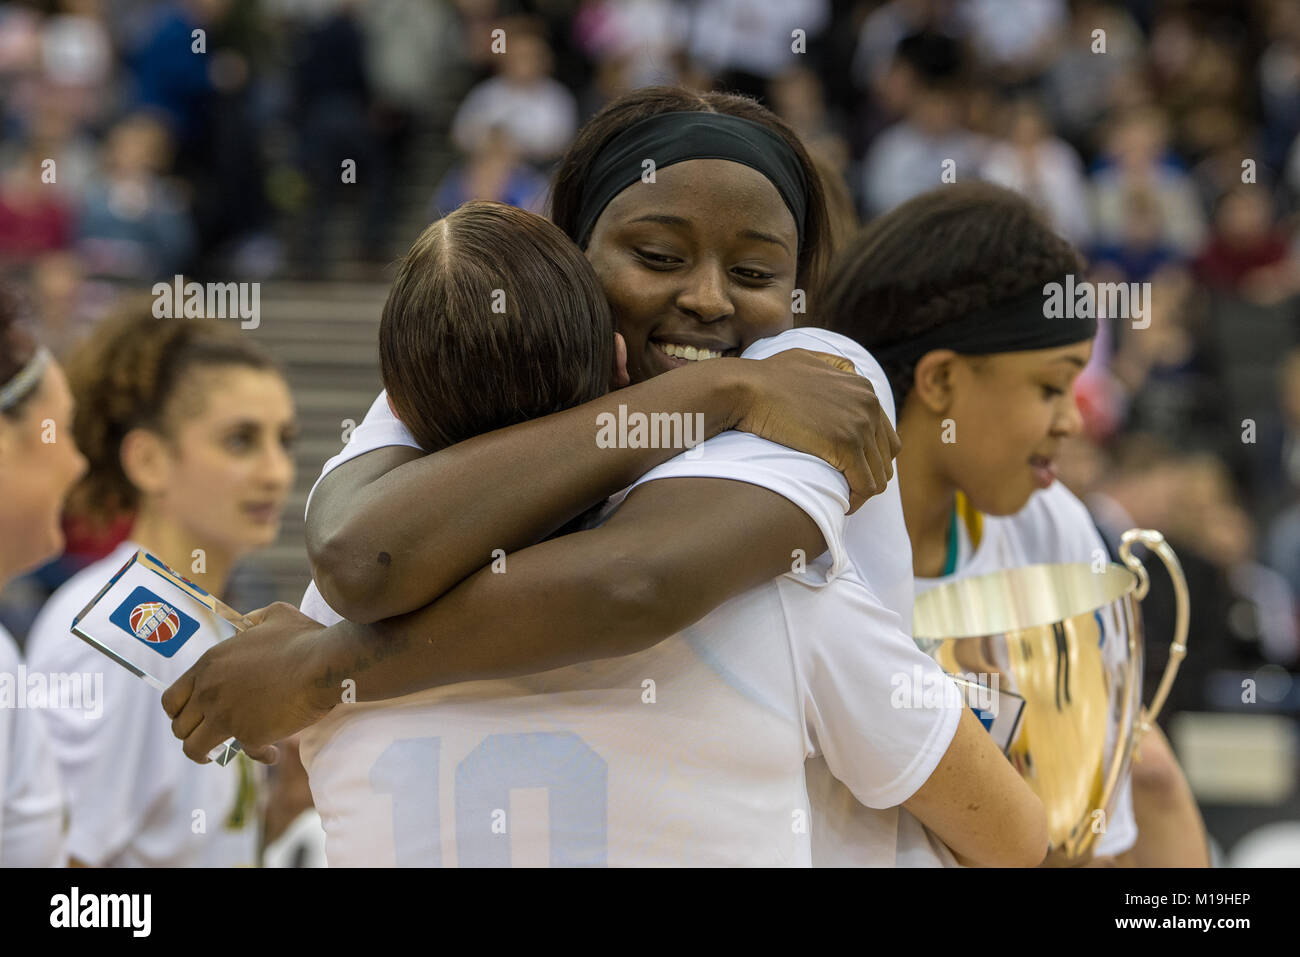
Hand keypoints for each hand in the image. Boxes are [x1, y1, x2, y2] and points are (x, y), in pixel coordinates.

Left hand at [161, 602, 332, 764]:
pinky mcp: (250, 735)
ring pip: (195, 749)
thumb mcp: (274, 615)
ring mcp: (227, 716)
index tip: (192, 717)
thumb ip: (252, 619)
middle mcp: (210, 692)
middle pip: (179, 728)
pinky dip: (261, 755)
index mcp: (209, 664)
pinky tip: (272, 753)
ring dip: (207, 754)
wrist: (324, 664)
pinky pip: (249, 753)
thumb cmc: (304, 638)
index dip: (178, 712)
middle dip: (192, 734)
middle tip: (209, 736)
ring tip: (221, 752)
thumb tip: (246, 625)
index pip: (171, 699)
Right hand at [734, 348, 900, 511]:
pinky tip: (842, 505)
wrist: (745, 389)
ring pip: (878, 474)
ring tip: (842, 499)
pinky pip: (865, 485)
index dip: (870, 459)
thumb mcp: (808, 359)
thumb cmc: (766, 377)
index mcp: (864, 387)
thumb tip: (848, 370)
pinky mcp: (845, 444)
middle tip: (845, 489)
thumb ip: (834, 366)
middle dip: (868, 475)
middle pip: (885, 456)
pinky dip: (857, 500)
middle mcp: (869, 403)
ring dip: (862, 491)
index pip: (885, 435)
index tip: (848, 471)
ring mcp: (859, 424)